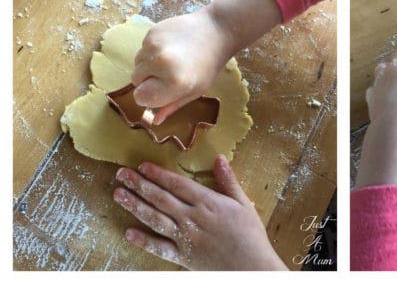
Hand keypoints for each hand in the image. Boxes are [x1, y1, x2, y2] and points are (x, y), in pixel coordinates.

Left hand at [113, 155, 286, 269]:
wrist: (252, 266)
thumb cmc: (250, 235)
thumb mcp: (243, 204)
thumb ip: (228, 181)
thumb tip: (218, 158)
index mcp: (208, 203)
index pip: (177, 184)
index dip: (159, 174)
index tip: (142, 166)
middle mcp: (193, 218)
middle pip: (161, 198)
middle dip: (139, 184)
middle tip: (121, 174)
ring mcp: (185, 238)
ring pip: (155, 219)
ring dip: (135, 206)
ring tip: (118, 194)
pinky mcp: (183, 256)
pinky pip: (159, 248)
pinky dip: (143, 241)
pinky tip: (128, 233)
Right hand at [132, 0, 280, 123]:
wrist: (215, 31)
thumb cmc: (209, 65)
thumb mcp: (195, 90)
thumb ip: (171, 105)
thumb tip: (153, 120)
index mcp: (173, 82)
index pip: (140, 98)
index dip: (149, 97)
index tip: (160, 92)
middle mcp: (159, 63)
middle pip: (136, 80)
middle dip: (148, 81)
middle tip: (169, 74)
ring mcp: (153, 45)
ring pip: (137, 63)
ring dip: (148, 65)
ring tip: (171, 60)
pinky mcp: (151, 32)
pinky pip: (142, 48)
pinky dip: (151, 52)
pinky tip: (170, 47)